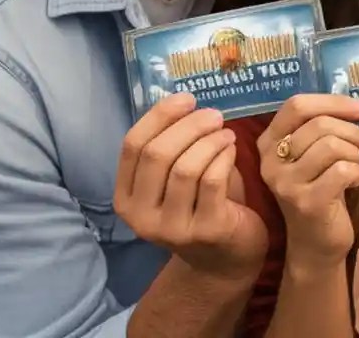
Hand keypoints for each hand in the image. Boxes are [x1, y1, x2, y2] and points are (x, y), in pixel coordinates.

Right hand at [115, 93, 267, 278]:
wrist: (226, 258)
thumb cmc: (202, 206)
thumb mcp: (175, 179)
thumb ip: (171, 147)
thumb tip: (182, 101)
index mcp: (126, 198)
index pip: (132, 146)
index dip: (159, 116)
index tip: (187, 98)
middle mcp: (141, 217)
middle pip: (158, 154)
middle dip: (189, 126)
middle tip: (214, 115)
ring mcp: (172, 228)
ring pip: (185, 167)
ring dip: (210, 141)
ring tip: (226, 133)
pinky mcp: (205, 230)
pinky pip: (212, 180)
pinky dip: (224, 157)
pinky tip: (233, 150)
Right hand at [256, 94, 358, 267]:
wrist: (315, 244)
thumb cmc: (320, 191)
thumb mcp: (311, 156)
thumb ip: (321, 129)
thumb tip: (355, 106)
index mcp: (268, 143)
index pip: (297, 105)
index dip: (332, 102)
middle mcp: (270, 162)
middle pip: (319, 124)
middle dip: (353, 131)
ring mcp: (286, 184)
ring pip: (331, 145)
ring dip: (355, 152)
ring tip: (356, 165)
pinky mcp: (307, 202)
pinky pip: (342, 170)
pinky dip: (357, 172)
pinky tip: (355, 181)